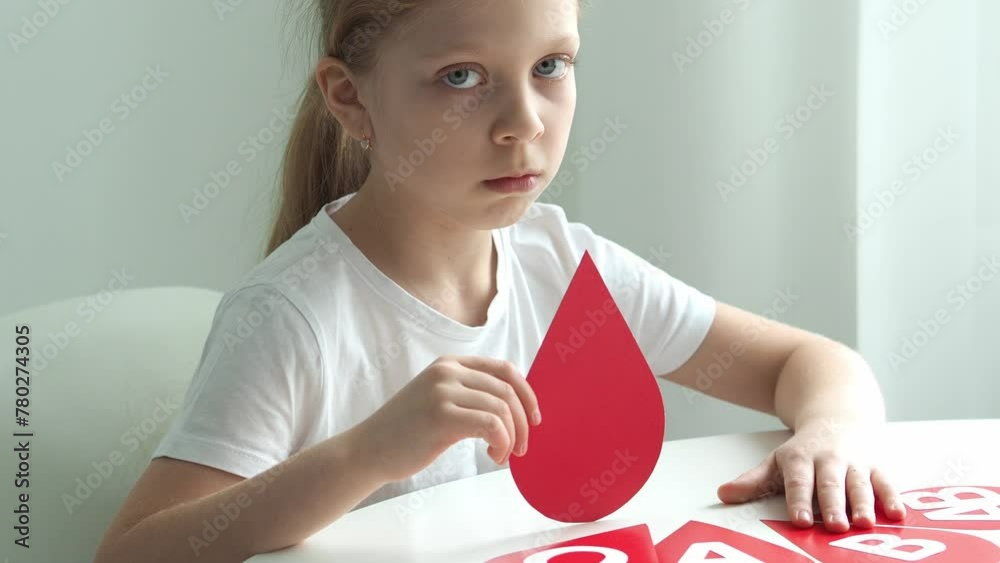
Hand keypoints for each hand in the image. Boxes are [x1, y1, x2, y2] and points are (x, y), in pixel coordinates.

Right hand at [352, 355, 540, 483]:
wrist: (368, 450)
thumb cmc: (406, 433)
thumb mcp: (439, 400)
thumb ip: (468, 394)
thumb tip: (513, 407)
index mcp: (450, 364)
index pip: (504, 369)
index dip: (527, 394)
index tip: (534, 419)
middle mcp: (447, 371)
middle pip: (507, 389)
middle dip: (523, 422)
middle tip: (520, 448)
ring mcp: (443, 391)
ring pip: (501, 408)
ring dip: (511, 437)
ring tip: (502, 455)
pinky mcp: (441, 415)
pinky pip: (491, 424)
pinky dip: (501, 442)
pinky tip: (493, 455)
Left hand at [716, 419, 906, 531]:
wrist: (838, 413)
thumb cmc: (804, 448)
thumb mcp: (777, 460)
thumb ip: (753, 481)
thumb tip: (722, 495)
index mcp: (800, 459)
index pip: (798, 481)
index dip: (798, 500)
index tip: (799, 520)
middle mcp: (828, 460)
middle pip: (830, 484)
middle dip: (833, 505)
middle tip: (835, 526)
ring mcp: (855, 462)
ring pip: (859, 484)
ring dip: (863, 504)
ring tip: (864, 523)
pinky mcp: (877, 466)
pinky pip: (886, 482)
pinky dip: (892, 497)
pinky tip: (896, 514)